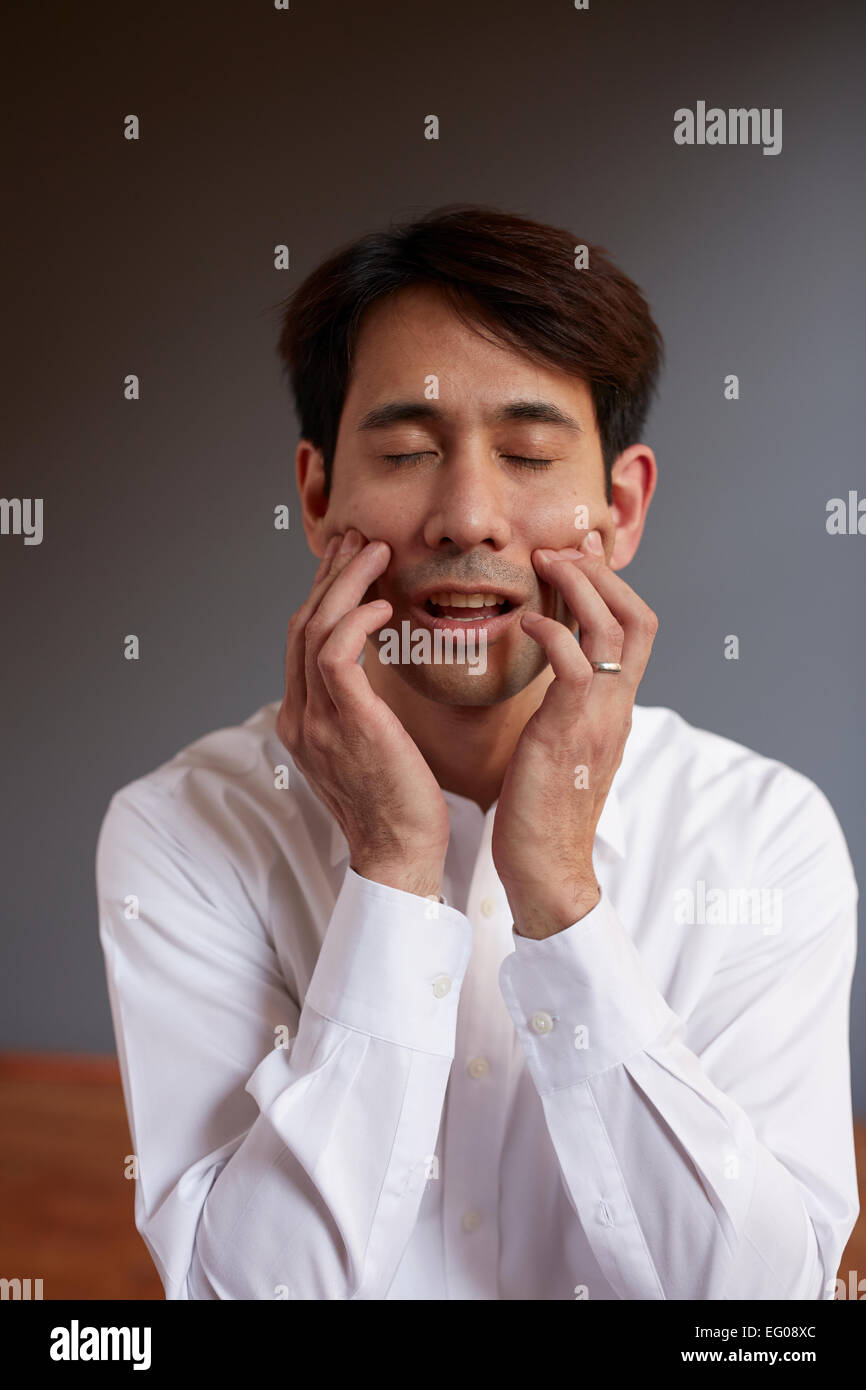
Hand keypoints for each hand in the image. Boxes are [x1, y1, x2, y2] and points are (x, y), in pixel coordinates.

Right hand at [277, 528, 449, 898]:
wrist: (400, 857)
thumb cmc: (399, 807)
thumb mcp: (368, 750)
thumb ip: (358, 710)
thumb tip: (372, 678)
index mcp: (300, 721)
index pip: (302, 639)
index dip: (323, 593)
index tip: (351, 559)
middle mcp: (298, 716)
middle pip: (301, 624)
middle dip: (329, 574)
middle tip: (359, 538)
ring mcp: (316, 721)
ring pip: (314, 629)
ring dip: (344, 583)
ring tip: (375, 551)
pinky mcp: (346, 725)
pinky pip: (336, 656)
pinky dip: (354, 621)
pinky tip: (383, 605)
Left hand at [490, 530, 658, 937]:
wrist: (547, 870)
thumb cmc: (544, 811)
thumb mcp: (564, 746)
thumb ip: (568, 708)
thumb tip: (555, 675)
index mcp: (617, 709)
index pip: (637, 629)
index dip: (613, 585)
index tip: (581, 553)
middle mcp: (618, 708)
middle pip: (638, 617)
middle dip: (603, 573)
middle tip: (563, 546)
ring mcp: (599, 719)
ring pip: (612, 630)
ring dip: (581, 586)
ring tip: (545, 563)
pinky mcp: (569, 732)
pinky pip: (573, 665)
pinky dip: (552, 632)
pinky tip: (525, 622)